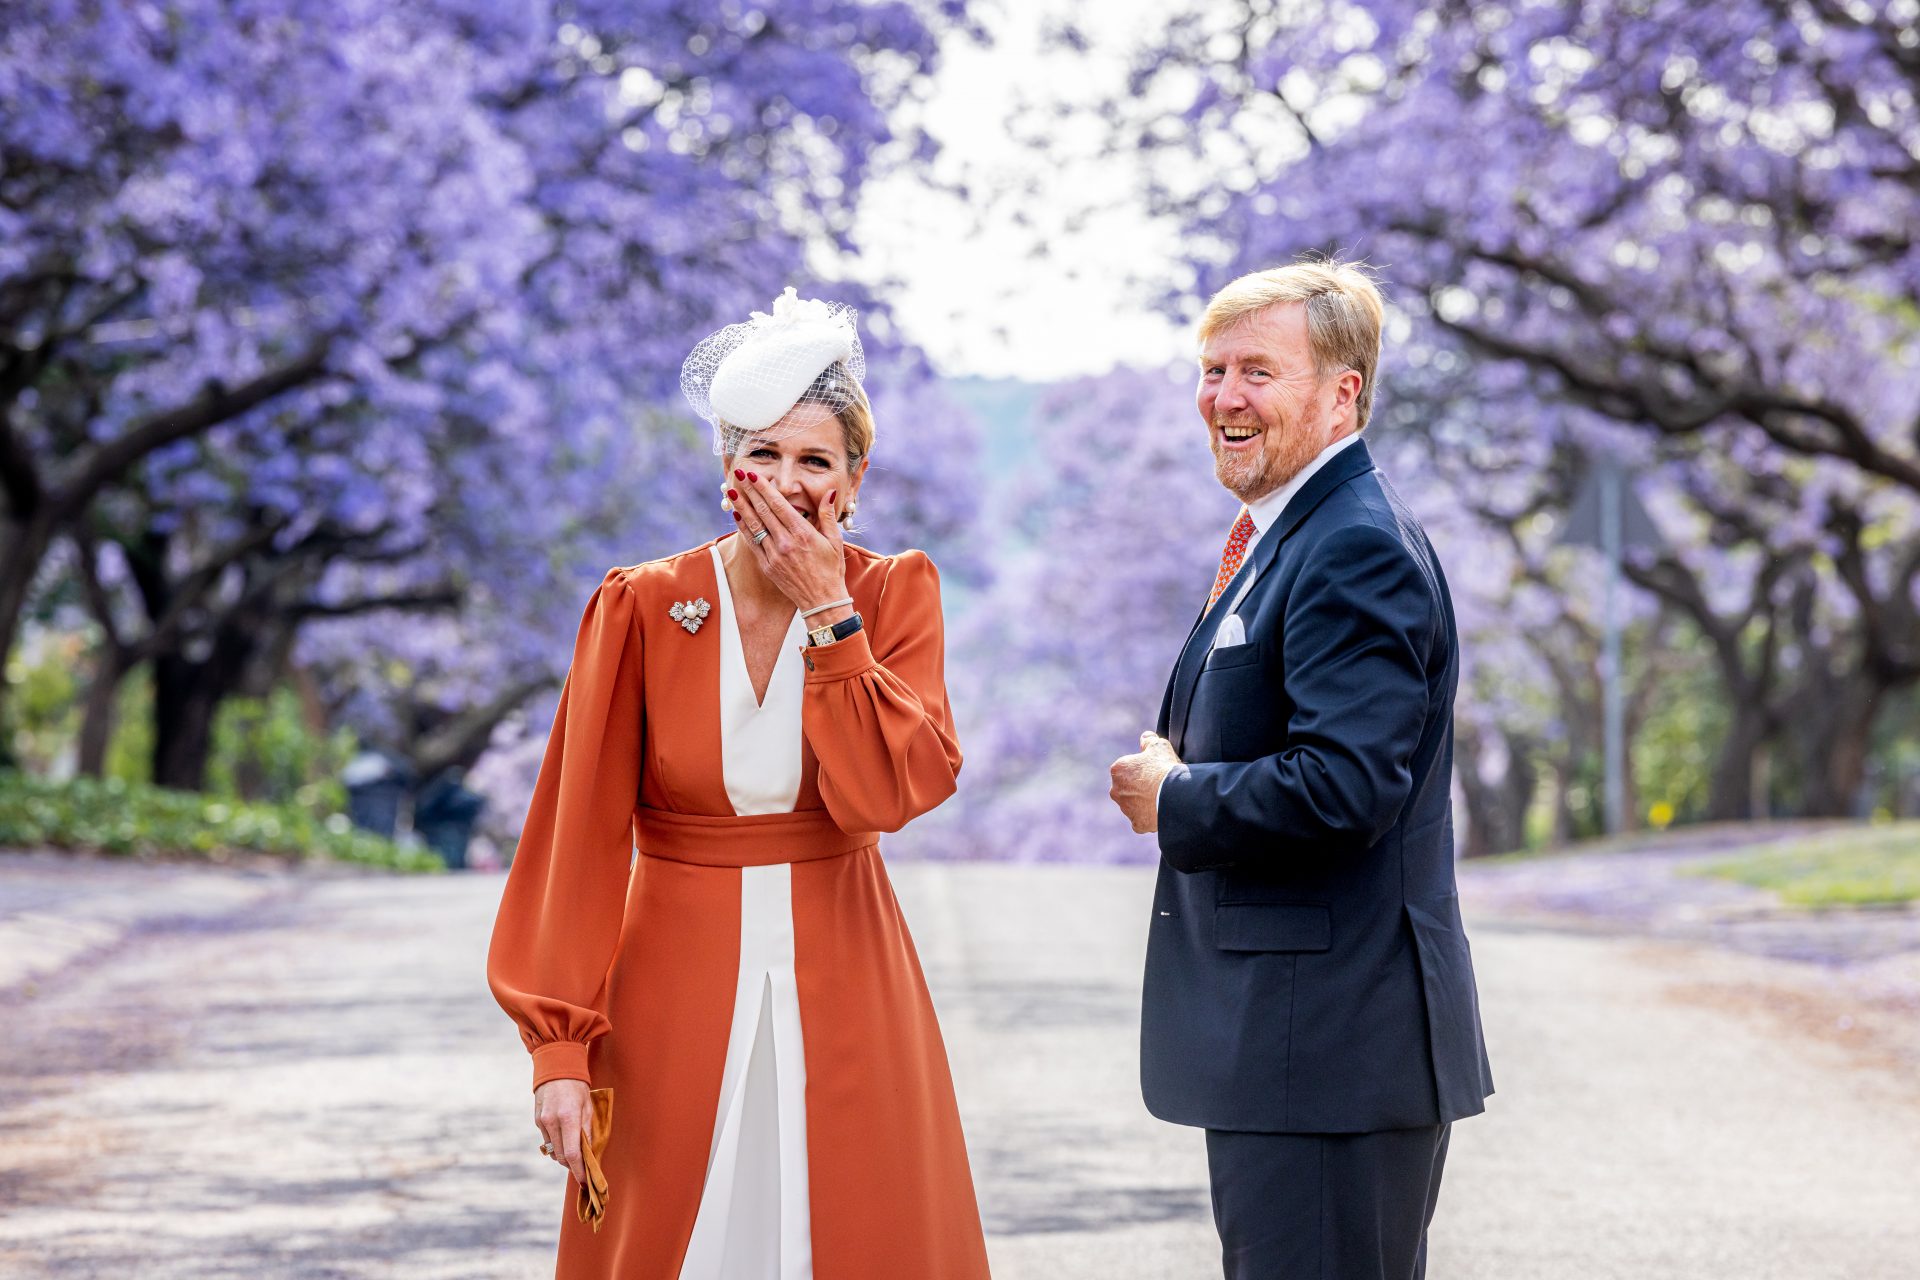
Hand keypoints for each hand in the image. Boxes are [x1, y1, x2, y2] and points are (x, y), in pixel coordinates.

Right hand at [533, 1078, 592, 1185]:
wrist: (556, 1068)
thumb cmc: (577, 1086)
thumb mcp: (588, 1107)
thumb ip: (586, 1131)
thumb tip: (588, 1154)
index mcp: (568, 1118)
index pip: (572, 1154)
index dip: (578, 1170)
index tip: (584, 1180)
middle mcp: (553, 1122)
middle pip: (561, 1156)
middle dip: (572, 1165)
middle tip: (582, 1167)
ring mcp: (542, 1122)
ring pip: (552, 1151)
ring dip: (563, 1156)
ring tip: (574, 1153)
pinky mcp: (537, 1120)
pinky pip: (547, 1140)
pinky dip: (556, 1144)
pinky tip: (564, 1138)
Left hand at [733, 472, 852, 617]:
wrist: (822, 601)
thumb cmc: (832, 570)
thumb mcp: (835, 541)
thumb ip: (828, 515)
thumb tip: (830, 492)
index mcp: (803, 534)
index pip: (779, 505)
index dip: (764, 488)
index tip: (754, 475)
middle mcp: (785, 543)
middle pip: (763, 511)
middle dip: (749, 491)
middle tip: (739, 474)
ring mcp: (774, 555)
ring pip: (754, 525)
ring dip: (741, 507)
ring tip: (731, 491)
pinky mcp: (767, 566)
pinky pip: (752, 542)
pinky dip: (743, 528)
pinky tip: (736, 515)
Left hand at [1109, 730, 1180, 833]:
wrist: (1173, 795)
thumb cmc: (1164, 768)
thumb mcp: (1159, 746)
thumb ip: (1149, 740)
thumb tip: (1145, 737)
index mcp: (1118, 770)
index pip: (1128, 768)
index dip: (1142, 769)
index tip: (1155, 770)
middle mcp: (1116, 790)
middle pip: (1128, 787)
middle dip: (1139, 787)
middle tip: (1159, 785)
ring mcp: (1126, 809)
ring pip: (1133, 805)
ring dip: (1143, 802)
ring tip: (1162, 798)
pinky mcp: (1137, 823)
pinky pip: (1141, 820)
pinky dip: (1148, 818)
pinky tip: (1160, 812)